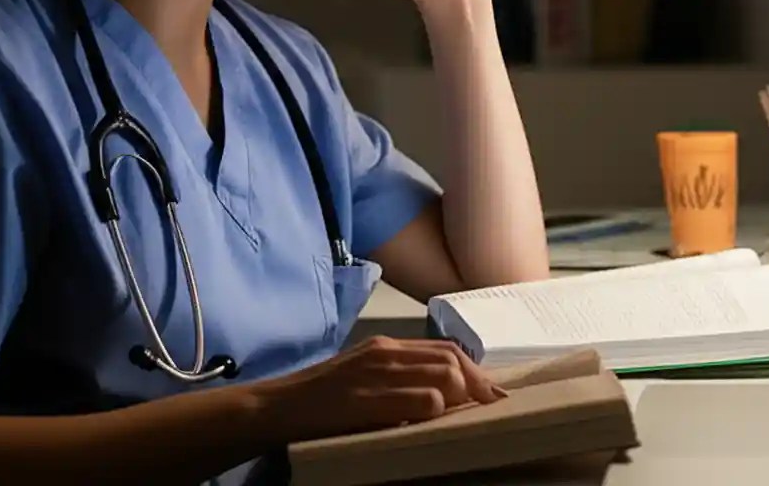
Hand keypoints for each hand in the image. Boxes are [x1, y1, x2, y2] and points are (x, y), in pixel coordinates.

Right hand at [255, 336, 505, 441]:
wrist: (277, 407)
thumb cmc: (320, 398)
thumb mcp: (363, 375)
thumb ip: (398, 375)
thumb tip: (444, 390)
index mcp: (386, 345)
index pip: (446, 348)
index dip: (476, 370)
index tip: (492, 392)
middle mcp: (386, 352)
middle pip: (452, 360)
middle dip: (477, 385)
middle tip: (485, 408)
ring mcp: (377, 374)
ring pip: (445, 378)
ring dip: (457, 400)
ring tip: (454, 417)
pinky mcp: (369, 399)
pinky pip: (424, 401)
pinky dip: (435, 413)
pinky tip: (428, 424)